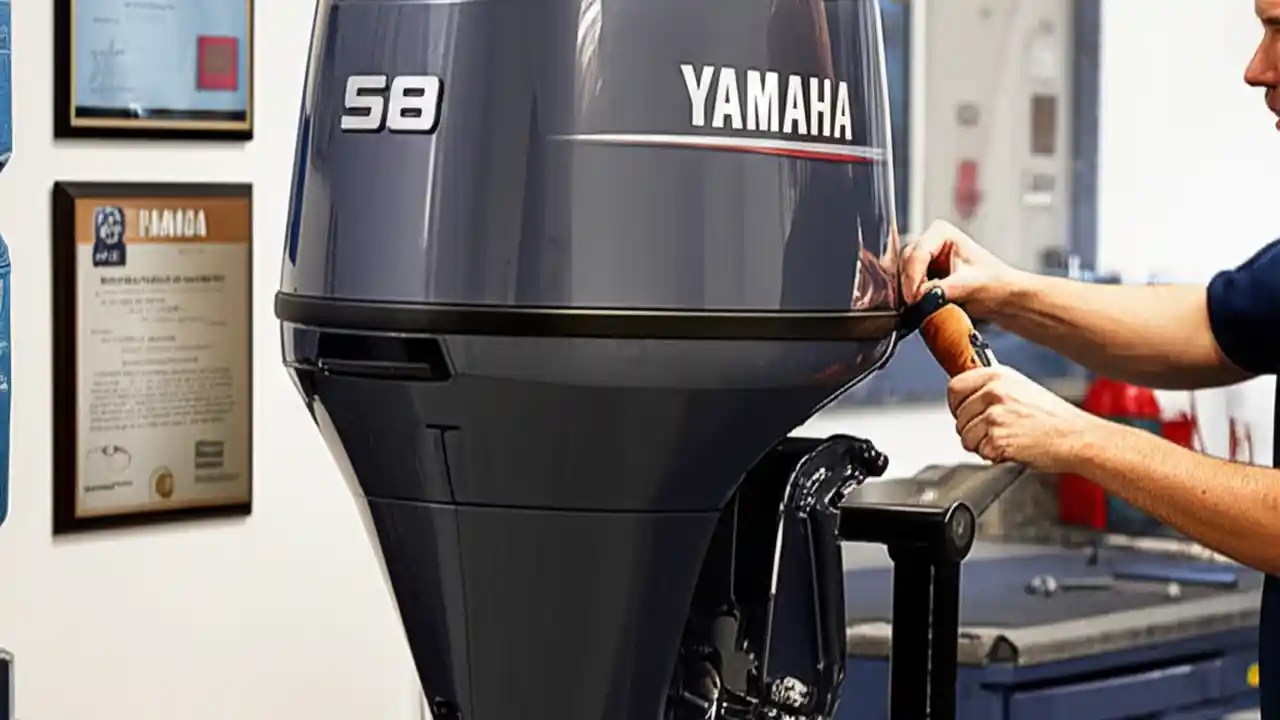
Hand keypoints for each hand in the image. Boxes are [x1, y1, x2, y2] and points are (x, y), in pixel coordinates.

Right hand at [900, 220, 1019, 315]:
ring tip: (919, 306)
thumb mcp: (969, 285)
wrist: (1004, 298)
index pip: (917, 252)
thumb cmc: (995, 283)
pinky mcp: (923, 274)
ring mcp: (925, 258)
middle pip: (905, 262)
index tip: (914, 298)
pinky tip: (919, 305)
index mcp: (942, 233)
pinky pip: (907, 285)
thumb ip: (941, 289)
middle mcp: (930, 242)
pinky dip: (910, 296)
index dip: (912, 277)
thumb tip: (919, 297)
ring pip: (902, 274)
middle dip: (909, 284)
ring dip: (908, 291)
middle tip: (915, 304)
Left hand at [947, 365, 1106, 472]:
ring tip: (1006, 439)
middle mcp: (994, 393)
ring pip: (966, 436)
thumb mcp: (1021, 388)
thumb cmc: (1054, 417)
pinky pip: (981, 452)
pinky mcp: (997, 439)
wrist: (1076, 437)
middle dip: (971, 429)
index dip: (955, 404)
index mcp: (998, 376)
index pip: (955, 387)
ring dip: (981, 444)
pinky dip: (993, 456)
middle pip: (959, 416)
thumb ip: (992, 388)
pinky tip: (1012, 448)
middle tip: (992, 432)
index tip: (962, 411)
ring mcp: (995, 416)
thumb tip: (967, 394)